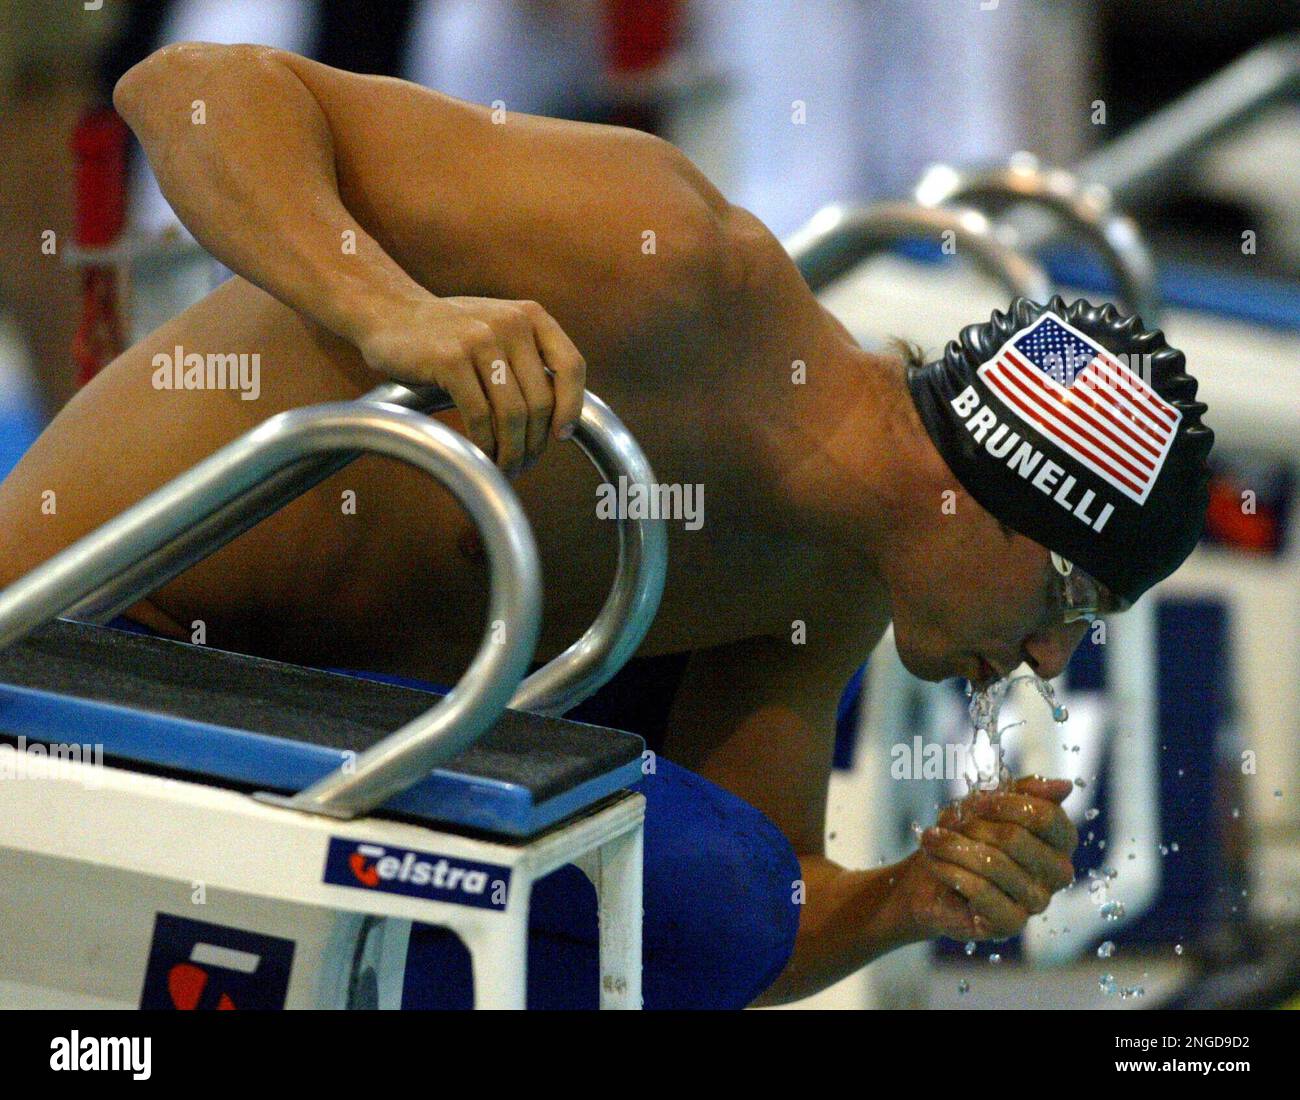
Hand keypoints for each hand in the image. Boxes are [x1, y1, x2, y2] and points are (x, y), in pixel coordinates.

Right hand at [357, 294, 585, 475]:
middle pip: (540, 401)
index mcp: (531, 316)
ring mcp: (480, 339)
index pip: (571, 366)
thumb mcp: (498, 329)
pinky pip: (478, 416)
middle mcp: (511, 323)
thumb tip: (561, 421)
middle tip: (523, 464)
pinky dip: (483, 444)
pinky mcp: (450, 359)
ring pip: (512, 414)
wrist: (389, 312)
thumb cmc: (448, 333)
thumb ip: (529, 361)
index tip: (562, 435)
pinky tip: (480, 454)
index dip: (572, 407)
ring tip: (505, 467)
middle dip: (534, 442)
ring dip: (510, 451)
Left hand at [896, 776, 1077, 941]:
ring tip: (931, 839)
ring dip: (952, 846)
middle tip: (947, 822)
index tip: (974, 803)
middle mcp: (1058, 872)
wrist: (931, 877)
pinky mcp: (1012, 923)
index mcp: (1061, 840)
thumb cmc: (967, 835)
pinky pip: (981, 891)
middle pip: (1015, 838)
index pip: (1045, 816)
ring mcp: (1038, 901)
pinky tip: (933, 861)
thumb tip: (1064, 786)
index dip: (1004, 804)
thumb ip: (1025, 792)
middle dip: (972, 826)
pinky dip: (950, 870)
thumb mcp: (991, 802)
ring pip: (993, 864)